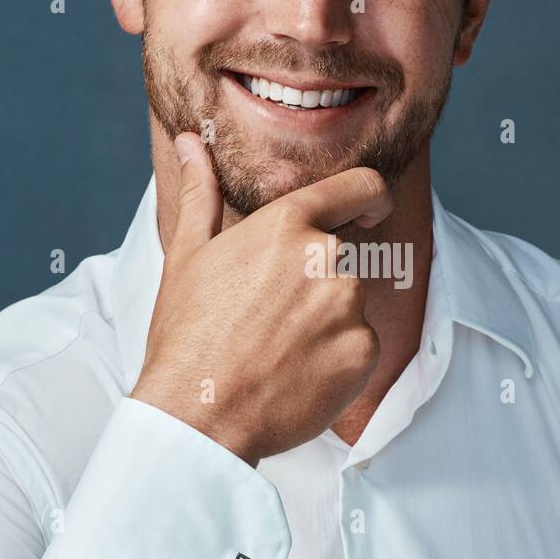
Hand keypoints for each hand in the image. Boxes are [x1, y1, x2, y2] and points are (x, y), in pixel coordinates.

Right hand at [130, 133, 393, 467]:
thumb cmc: (187, 335)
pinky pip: (361, 348)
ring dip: (325, 325)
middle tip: (269, 320)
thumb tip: (191, 144)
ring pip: (350, 306)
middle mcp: (327, 257)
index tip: (370, 212)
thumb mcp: (187, 255)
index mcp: (288, 224)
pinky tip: (295, 375)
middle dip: (316, 285)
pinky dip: (336, 362)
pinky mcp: (364, 352)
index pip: (361, 187)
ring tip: (276, 350)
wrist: (199, 414)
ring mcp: (349, 306)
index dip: (372, 198)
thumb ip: (202, 194)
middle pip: (344, 261)